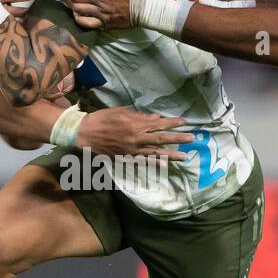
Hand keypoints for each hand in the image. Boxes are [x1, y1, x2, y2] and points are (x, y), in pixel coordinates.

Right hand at [76, 107, 194, 158]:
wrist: (85, 134)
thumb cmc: (102, 119)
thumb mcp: (121, 112)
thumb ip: (138, 116)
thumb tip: (155, 118)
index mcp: (135, 124)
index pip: (159, 123)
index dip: (172, 123)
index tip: (184, 122)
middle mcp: (136, 138)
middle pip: (162, 138)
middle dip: (178, 139)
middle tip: (192, 139)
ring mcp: (132, 150)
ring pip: (156, 152)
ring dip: (171, 155)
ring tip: (184, 156)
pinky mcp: (127, 157)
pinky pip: (143, 161)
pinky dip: (154, 163)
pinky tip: (164, 164)